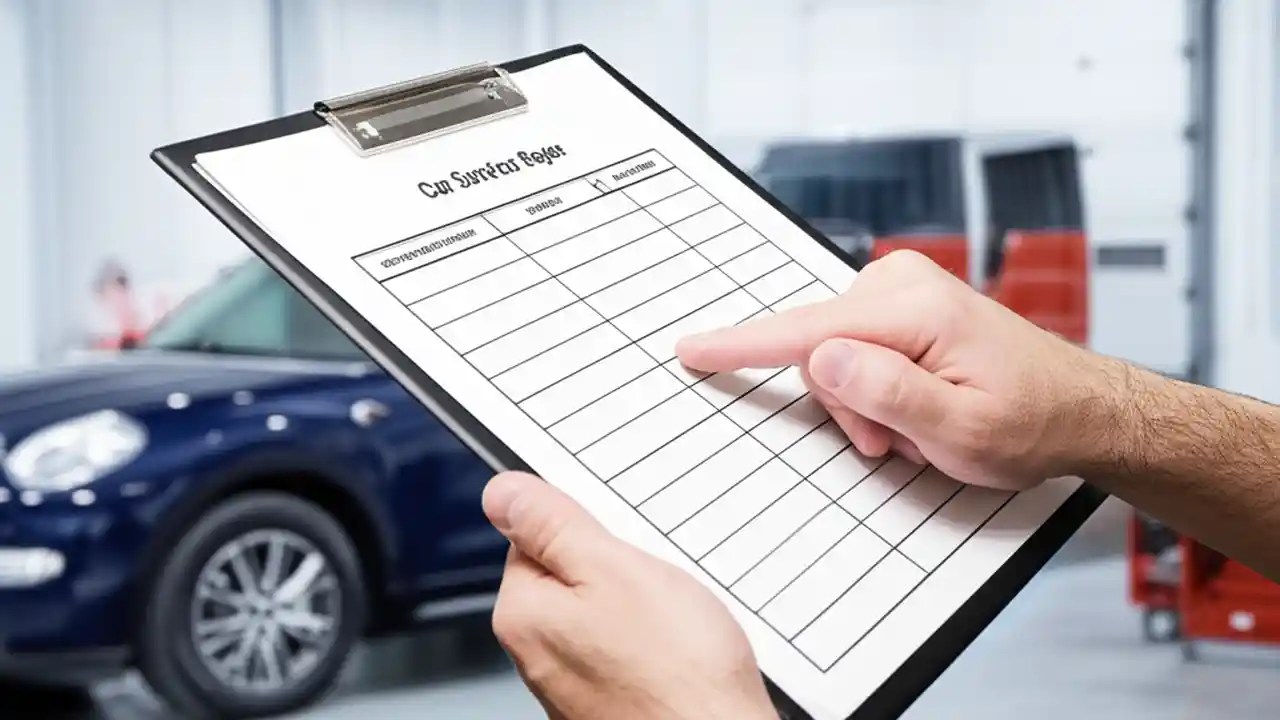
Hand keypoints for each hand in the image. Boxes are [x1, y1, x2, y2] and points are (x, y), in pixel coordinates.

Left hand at [483, 471, 776, 719]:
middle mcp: (538, 656)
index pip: (534, 539)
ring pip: (605, 614)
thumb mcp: (612, 569)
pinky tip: (681, 650)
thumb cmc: (676, 672)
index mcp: (525, 615)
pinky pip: (628, 651)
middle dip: (617, 569)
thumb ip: (552, 526)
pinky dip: (655, 643)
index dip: (584, 530)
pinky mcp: (612, 702)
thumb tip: (502, 494)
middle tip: (656, 583)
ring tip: (675, 620)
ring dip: (642, 607)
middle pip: (571, 577)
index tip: (619, 540)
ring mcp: (575, 685)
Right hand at [676, 250, 1122, 490]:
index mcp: (914, 311)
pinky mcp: (902, 304)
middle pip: (817, 352)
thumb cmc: (1031, 421)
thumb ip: (888, 393)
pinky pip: (852, 350)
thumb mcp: (960, 430)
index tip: (692, 349)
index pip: (806, 331)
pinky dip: (874, 388)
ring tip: (915, 428)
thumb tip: (823, 359)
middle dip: (845, 407)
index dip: (742, 346)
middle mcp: (902, 285)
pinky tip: (914, 406)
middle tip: (894, 440)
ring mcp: (901, 291)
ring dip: (862, 403)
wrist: (1078, 407)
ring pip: (832, 357)